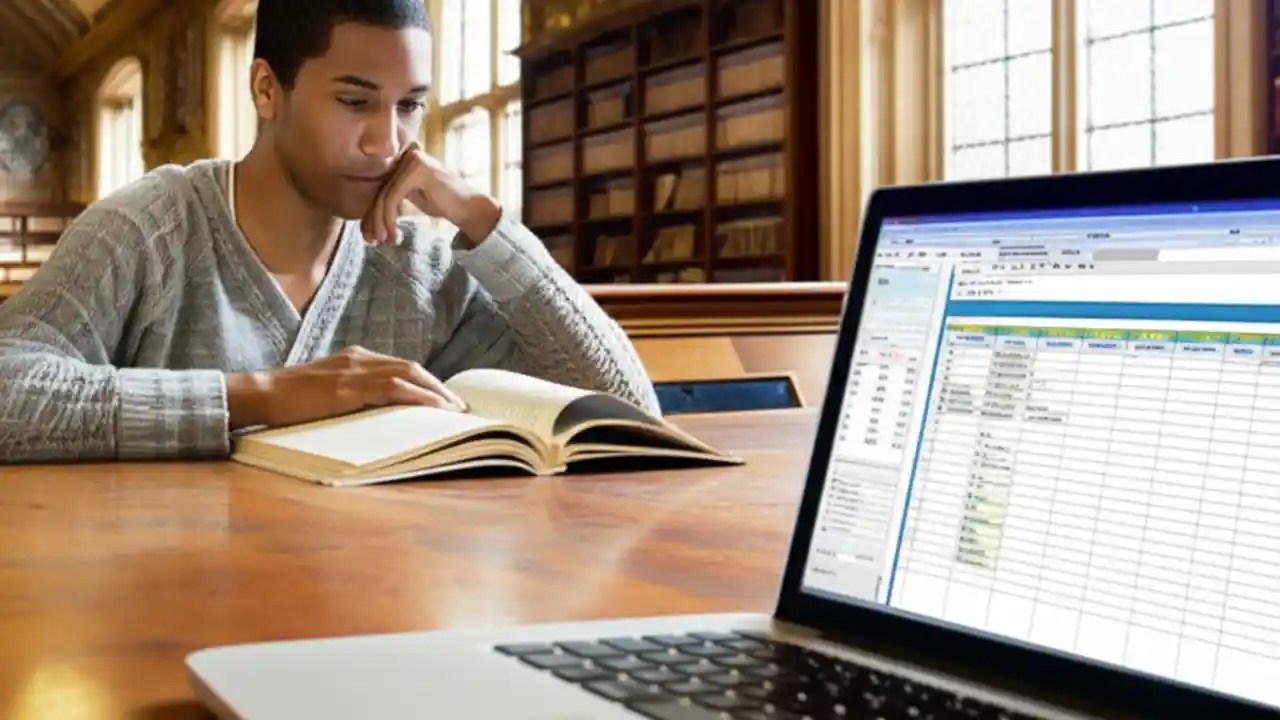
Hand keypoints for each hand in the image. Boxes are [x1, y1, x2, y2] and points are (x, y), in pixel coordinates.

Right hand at [225, 346, 467, 429]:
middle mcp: (360, 358)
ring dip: (436, 393)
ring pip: (408, 375)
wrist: (262, 393)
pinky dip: (419, 397)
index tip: (444, 399)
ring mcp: (355, 370)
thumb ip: (352, 394)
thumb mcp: (327, 391)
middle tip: (460, 407)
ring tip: (455, 411)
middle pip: (412, 368)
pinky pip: (393, 389)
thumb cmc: (290, 399)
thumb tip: (377, 413)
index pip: (401, 366)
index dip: (426, 382)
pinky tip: (435, 409)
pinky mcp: (349, 388)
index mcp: (355, 358)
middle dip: (439, 387)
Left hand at [362, 141, 501, 246]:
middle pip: (378, 192)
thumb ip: (391, 197)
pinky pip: (392, 197)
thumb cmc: (443, 204)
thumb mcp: (412, 197)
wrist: (469, 207)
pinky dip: (389, 220)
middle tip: (373, 242)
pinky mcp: (416, 170)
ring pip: (383, 197)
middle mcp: (405, 155)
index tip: (370, 237)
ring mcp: (411, 160)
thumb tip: (365, 216)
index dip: (370, 214)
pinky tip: (395, 236)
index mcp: (402, 159)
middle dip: (373, 221)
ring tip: (385, 242)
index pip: (378, 188)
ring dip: (381, 224)